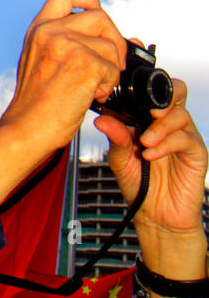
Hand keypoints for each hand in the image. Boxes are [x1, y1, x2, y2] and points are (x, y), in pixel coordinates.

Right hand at [3, 0, 128, 147]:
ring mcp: (68, 45)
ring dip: (113, 68)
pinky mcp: (85, 64)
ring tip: (96, 86)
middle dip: (114, 39)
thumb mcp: (37, 60)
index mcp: (39, 28)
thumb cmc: (35, 103)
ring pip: (112, 45)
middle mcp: (51, 31)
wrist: (27, 129)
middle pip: (99, 16)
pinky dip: (110, 85)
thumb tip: (104, 35)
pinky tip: (94, 96)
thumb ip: (61, 41)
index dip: (87, 0)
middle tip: (111, 62)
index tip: (95, 16)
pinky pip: (114, 68)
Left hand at [95, 72, 207, 236]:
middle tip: (148, 110)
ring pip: (180, 114)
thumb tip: (101, 119)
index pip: (152, 89)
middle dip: (162, 95)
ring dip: (160, 126)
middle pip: (176, 91)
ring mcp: (184, 135)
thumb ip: (115, 137)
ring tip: (145, 142)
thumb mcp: (119, 158)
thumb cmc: (138, 183)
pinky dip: (167, 144)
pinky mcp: (196, 152)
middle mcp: (168, 122)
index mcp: (148, 117)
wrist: (156, 216)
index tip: (129, 84)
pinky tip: (151, 154)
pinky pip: (186, 138)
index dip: (144, 81)